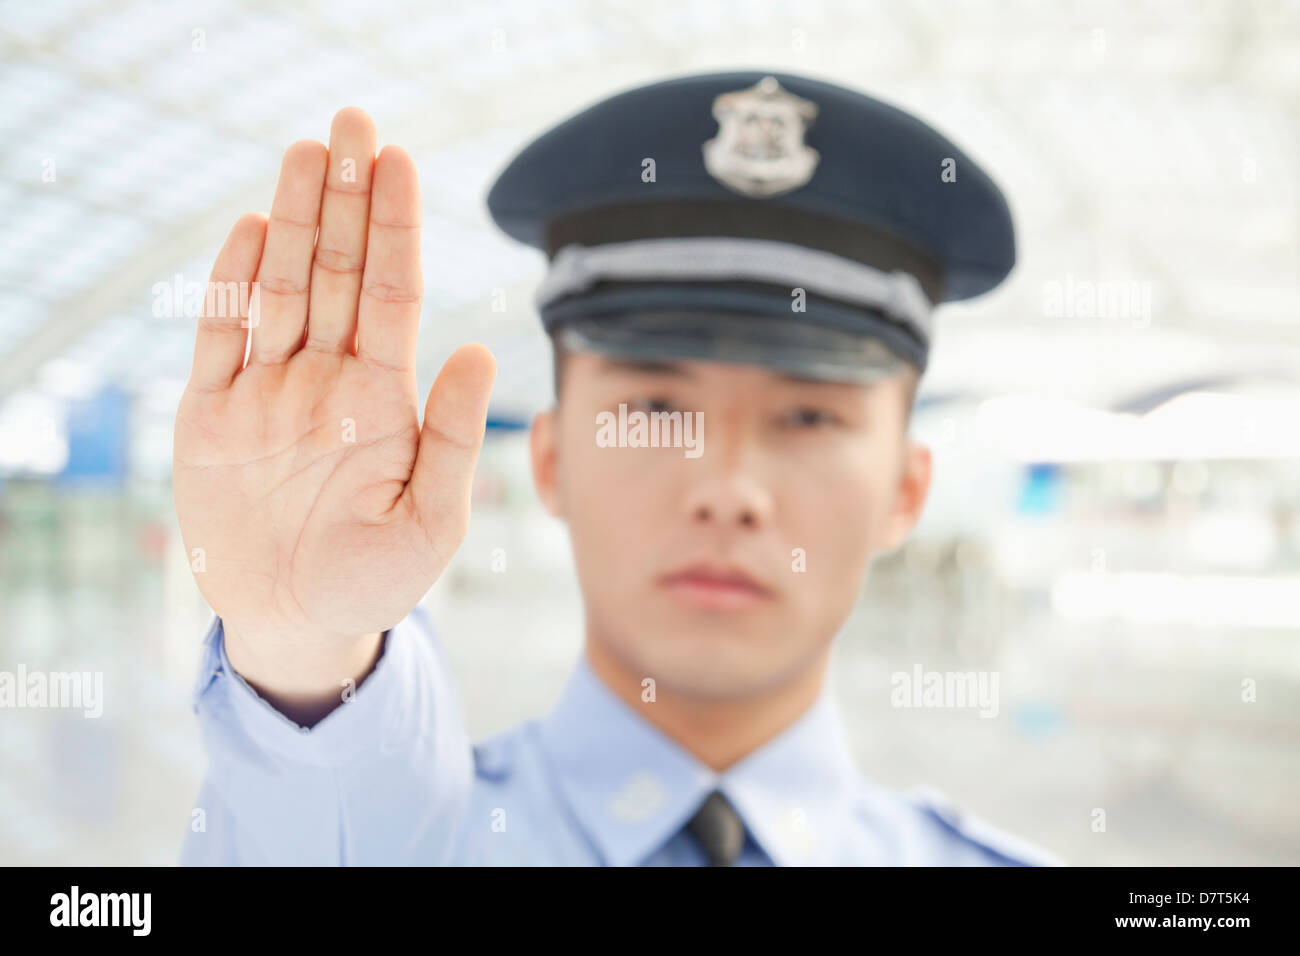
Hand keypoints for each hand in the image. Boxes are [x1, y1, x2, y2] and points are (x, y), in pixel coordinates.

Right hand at [173, 107, 494, 705]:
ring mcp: (268, 392)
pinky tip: (247, 229)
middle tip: (352, 120)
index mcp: (383, 397)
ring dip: (290, 219)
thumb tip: (479, 350)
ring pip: (280, 286)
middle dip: (345, 197)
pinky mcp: (211, 416)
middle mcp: (327, 379)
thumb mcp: (431, 520)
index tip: (400, 161)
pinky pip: (220, 336)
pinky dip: (230, 284)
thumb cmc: (375, 580)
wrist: (297, 625)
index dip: (396, 227)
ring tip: (305, 150)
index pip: (393, 292)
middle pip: (337, 270)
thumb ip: (454, 438)